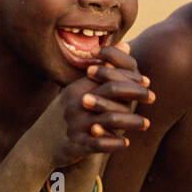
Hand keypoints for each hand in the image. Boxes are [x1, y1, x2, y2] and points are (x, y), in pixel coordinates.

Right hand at [35, 44, 153, 161]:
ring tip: (146, 124)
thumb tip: (127, 47)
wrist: (38, 144)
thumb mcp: (78, 92)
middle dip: (136, 93)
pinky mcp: (76, 145)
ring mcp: (76, 124)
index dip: (130, 77)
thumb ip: (102, 73)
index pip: (108, 75)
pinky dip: (114, 143)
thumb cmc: (66, 116)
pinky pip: (99, 144)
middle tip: (152, 97)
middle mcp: (77, 103)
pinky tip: (126, 143)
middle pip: (112, 90)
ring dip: (132, 121)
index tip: (146, 82)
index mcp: (78, 88)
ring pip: (110, 118)